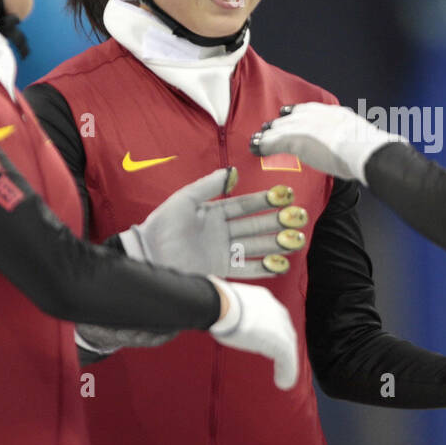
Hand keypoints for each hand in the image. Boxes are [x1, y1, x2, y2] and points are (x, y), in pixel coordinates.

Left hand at [120, 166, 307, 277]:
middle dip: (277, 222)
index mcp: (212, 214)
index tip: (285, 195)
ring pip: (255, 247)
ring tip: (296, 240)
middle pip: (255, 226)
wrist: (148, 257)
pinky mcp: (220, 272)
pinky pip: (247, 269)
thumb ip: (209, 185)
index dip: (265, 201)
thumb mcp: (185, 199)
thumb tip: (234, 172)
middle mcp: (220, 233)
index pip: (244, 205)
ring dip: (276, 244)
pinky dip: (264, 267)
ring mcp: (222, 253)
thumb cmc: (162, 227)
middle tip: (298, 218)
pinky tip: (280, 264)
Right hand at [206, 276, 298, 389]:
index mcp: (261, 298)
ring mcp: (279, 325)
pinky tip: (283, 382)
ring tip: (283, 378)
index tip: (266, 339)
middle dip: (283, 344)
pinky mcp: (280, 341)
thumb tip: (211, 313)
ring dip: (286, 363)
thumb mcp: (223, 304)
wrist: (221, 305)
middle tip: (280, 359)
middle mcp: (274, 309)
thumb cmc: (215, 304)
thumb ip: (227, 311)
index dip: (272, 328)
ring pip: (288, 346)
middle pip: (284, 329)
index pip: (271, 315)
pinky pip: (287, 359)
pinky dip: (287, 371)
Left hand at [250, 103, 405, 184]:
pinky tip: (255, 147)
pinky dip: (263, 143)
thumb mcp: (371, 144)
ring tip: (258, 138)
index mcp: (339, 115)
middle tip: (269, 126)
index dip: (300, 114)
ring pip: (283, 126)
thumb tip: (381, 152)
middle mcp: (322, 115)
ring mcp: (309, 125)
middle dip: (282, 122)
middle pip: (296, 115)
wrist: (369, 153)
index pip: (314, 110)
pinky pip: (274, 139)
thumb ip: (365, 145)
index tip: (291, 116)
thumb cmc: (377, 154)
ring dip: (269, 133)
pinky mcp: (297, 137)